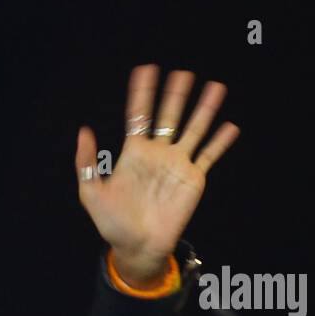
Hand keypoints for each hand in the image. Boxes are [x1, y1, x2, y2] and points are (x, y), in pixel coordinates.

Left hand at [76, 65, 239, 284]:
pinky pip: (209, 156)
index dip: (142, 92)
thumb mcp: (91, 192)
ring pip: (194, 129)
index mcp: (133, 153)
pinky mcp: (193, 179)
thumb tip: (84, 130)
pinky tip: (231, 126)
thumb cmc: (112, 222)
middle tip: (183, 72)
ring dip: (204, 109)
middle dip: (175, 94)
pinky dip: (220, 142)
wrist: (137, 246)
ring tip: (214, 86)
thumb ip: (86, 162)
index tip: (146, 69)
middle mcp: (158, 154)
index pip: (139, 115)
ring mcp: (177, 164)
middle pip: (169, 116)